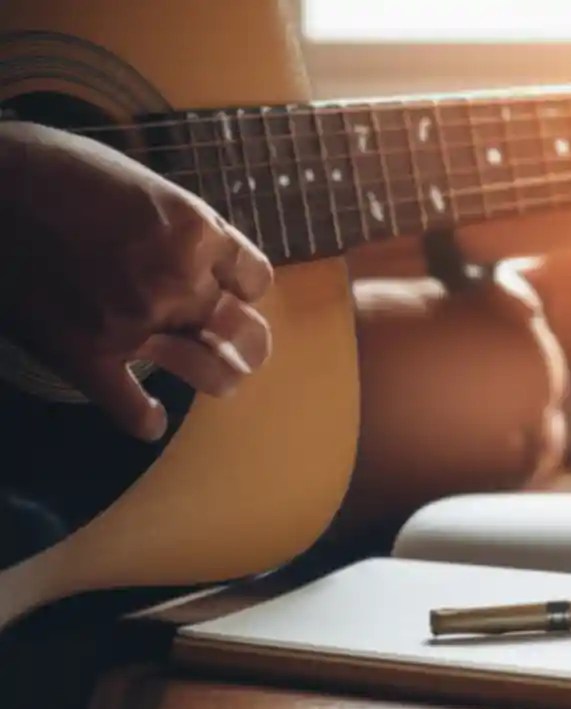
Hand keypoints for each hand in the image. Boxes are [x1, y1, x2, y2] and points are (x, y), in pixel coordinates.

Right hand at [0, 121, 273, 441]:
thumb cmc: (57, 170)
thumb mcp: (145, 183)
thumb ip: (185, 228)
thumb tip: (209, 258)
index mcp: (197, 234)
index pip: (256, 280)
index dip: (245, 288)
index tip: (232, 292)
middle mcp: (178, 282)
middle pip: (244, 332)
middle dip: (248, 343)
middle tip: (241, 348)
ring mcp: (137, 323)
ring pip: (213, 374)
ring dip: (220, 378)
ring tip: (219, 380)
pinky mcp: (88, 356)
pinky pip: (134, 410)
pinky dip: (145, 420)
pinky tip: (149, 419)